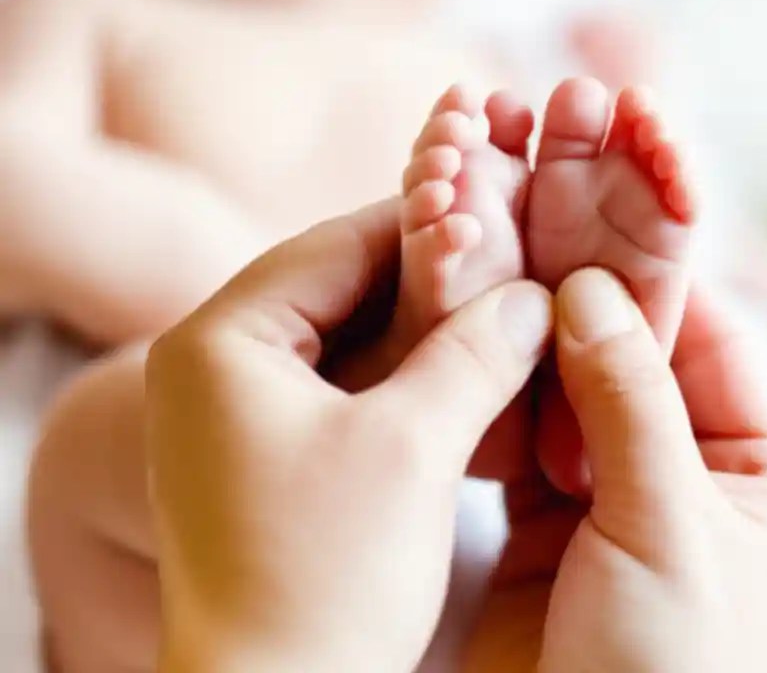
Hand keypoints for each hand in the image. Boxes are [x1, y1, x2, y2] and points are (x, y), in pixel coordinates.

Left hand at [144, 199, 552, 671]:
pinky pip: (349, 392)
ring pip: (351, 342)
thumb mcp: (414, 446)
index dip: (431, 219)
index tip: (508, 206)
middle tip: (520, 262)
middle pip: (342, 288)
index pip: (338, 243)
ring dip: (429, 332)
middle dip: (435, 279)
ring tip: (511, 316)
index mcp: (221, 341)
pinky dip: (410, 382)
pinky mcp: (271, 462)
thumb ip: (478, 351)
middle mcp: (214, 368)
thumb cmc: (324, 578)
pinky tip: (475, 379)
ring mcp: (238, 418)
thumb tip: (535, 295)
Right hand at [466, 269, 766, 672]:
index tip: (595, 223)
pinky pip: (521, 447)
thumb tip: (593, 291)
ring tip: (484, 276)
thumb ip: (632, 403)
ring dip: (531, 348)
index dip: (654, 283)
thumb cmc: (667, 672)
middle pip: (634, 365)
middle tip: (524, 234)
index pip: (710, 347)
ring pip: (570, 401)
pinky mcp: (544, 533)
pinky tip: (465, 351)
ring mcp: (612, 504)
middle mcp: (688, 479)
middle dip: (582, 308)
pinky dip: (496, 403)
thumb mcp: (668, 525)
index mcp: (757, 475)